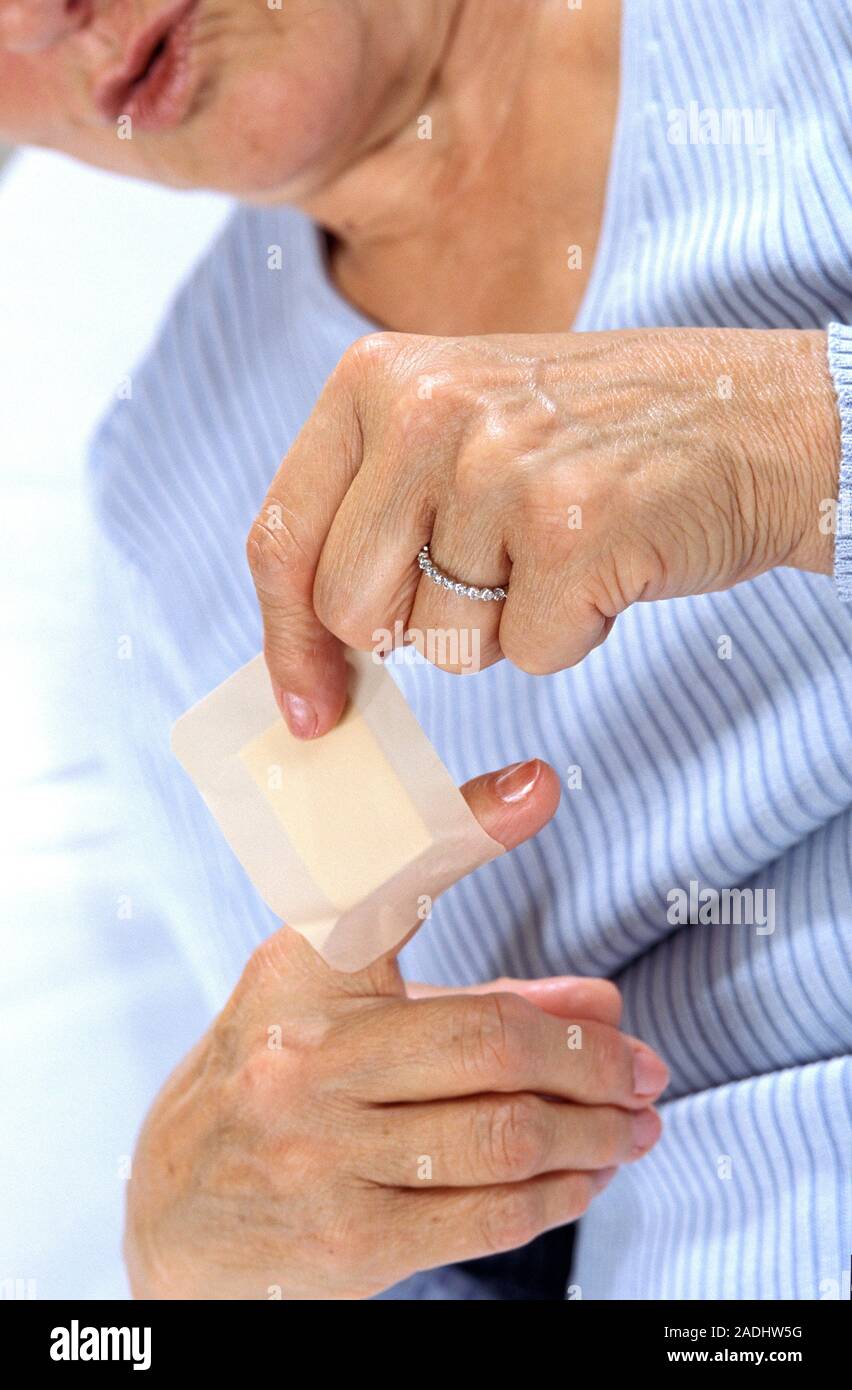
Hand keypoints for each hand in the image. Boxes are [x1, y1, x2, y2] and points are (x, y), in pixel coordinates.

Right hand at [124, 759, 667, 1299]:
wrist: (174, 1214)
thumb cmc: (271, 1082)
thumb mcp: (341, 1012)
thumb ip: (474, 1000)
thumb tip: (602, 1006)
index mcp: (300, 970)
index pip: (384, 886)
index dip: (464, 830)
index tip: (536, 788)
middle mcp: (306, 1055)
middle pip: (492, 1039)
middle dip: (592, 1058)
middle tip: (646, 1069)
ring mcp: (322, 1154)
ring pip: (505, 1134)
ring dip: (595, 1132)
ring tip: (634, 1125)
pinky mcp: (346, 1245)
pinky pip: (487, 1216)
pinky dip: (558, 1196)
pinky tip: (585, 1177)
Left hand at [247, 326, 838, 737]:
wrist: (758, 415)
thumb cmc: (597, 433)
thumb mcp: (460, 419)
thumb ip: (375, 501)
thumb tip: (309, 650)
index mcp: (378, 377)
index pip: (282, 538)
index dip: (288, 641)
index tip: (309, 707)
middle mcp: (427, 412)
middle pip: (352, 611)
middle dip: (416, 626)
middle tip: (489, 579)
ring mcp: (500, 471)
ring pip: (444, 645)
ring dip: (506, 626)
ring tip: (563, 545)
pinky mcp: (572, 533)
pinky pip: (530, 654)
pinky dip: (571, 633)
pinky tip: (608, 562)